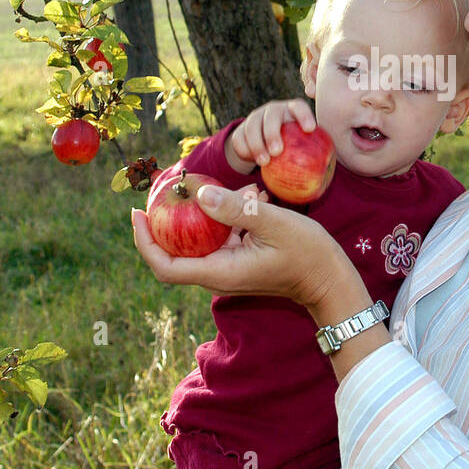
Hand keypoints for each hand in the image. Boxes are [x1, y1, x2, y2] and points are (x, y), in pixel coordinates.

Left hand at [131, 174, 351, 308]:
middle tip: (167, 189)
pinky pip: (224, 235)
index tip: (137, 214)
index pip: (165, 265)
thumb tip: (200, 193)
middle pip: (176, 251)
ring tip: (242, 191)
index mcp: (219, 272)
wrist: (330, 280)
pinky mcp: (241, 259)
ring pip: (203, 239)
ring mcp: (230, 267)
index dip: (145, 242)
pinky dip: (231, 215)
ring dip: (211, 212)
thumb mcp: (273, 224)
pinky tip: (253, 198)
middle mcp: (219, 273)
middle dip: (168, 221)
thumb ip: (236, 209)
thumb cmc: (307, 255)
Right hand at [228, 98, 317, 169]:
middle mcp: (274, 110)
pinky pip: (240, 138)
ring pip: (252, 126)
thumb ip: (316, 155)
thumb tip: (331, 174)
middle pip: (272, 115)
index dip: (304, 115)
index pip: (299, 107)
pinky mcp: (241, 129)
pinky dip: (244, 149)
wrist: (264, 144)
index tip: (309, 129)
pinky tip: (250, 160)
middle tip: (278, 151)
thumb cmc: (295, 148)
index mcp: (292, 110)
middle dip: (274, 131)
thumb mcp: (305, 147)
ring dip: (257, 144)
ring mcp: (256, 118)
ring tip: (264, 162)